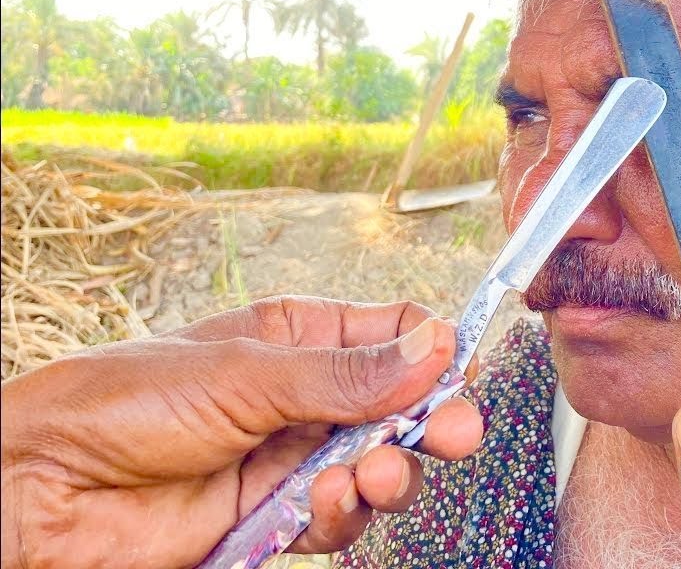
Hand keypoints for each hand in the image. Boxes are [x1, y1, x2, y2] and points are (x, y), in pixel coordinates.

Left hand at [1, 296, 483, 568]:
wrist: (49, 492)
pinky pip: (337, 519)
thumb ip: (347, 374)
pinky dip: (342, 515)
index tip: (456, 371)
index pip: (392, 336)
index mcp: (297, 338)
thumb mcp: (246, 374)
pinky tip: (325, 502)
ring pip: (379, 467)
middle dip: (430, 421)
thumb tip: (436, 347)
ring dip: (389, 474)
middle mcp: (303, 397)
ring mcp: (291, 459)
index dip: (432, 351)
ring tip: (375, 475)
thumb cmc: (127, 404)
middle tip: (452, 433)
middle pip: (399, 407)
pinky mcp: (275, 518)